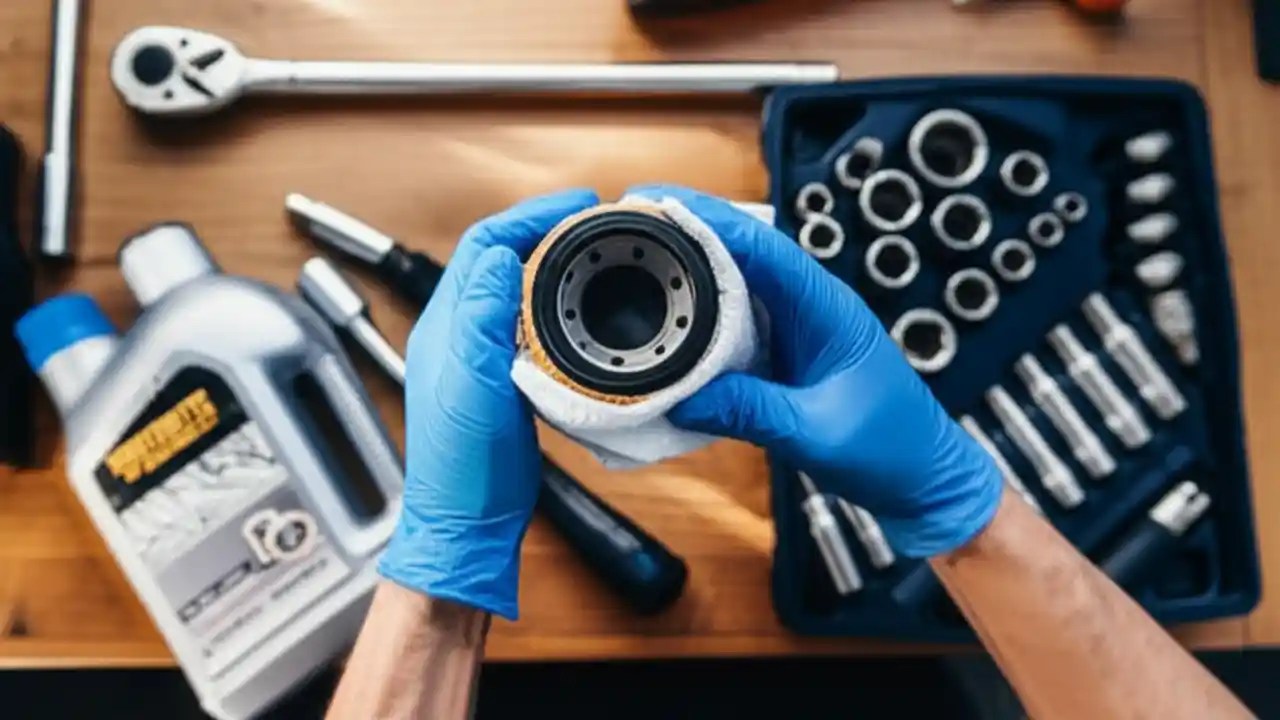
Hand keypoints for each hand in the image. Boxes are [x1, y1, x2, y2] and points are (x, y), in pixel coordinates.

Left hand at [379, 189, 599, 618]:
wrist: (468, 524)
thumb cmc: (463, 467)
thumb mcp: (475, 386)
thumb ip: (483, 318)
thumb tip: (503, 255)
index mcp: (446, 325)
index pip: (484, 246)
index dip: (529, 216)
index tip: (576, 207)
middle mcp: (459, 333)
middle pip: (499, 258)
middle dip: (543, 229)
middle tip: (591, 222)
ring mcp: (480, 356)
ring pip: (514, 289)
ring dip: (550, 263)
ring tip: (591, 253)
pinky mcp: (503, 380)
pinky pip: (528, 324)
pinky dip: (555, 304)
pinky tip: (580, 313)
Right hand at [629, 185, 1002, 556]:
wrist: (925, 481)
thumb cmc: (891, 451)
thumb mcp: (815, 434)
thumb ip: (750, 411)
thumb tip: (680, 398)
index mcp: (829, 308)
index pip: (764, 244)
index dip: (708, 218)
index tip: (656, 205)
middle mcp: (812, 306)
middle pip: (743, 248)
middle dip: (688, 229)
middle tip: (628, 223)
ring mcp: (798, 326)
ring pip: (736, 280)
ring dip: (690, 266)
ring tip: (635, 257)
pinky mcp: (786, 351)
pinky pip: (736, 318)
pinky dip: (701, 309)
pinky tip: (667, 313)